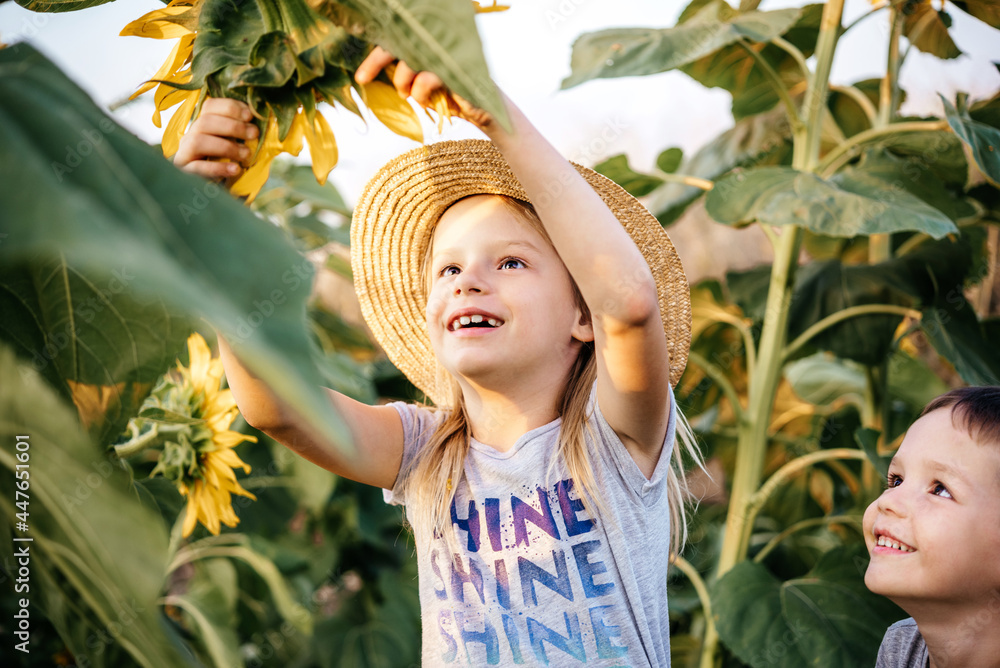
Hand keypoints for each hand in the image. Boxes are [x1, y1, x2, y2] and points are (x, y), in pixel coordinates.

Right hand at [173, 98, 258, 180]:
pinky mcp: (184, 172)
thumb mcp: (236, 147)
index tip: (250, 115)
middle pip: (205, 121)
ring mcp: (184, 154)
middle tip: (254, 134)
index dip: (229, 107)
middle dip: (233, 126)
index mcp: (202, 126)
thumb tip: (259, 125)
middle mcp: (190, 136)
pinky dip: (218, 167)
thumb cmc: (228, 167)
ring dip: (227, 146)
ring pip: (198, 141)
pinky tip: (235, 170)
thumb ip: (243, 135)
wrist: (214, 195)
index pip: (209, 106)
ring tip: (246, 154)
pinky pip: (197, 167)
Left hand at [354, 46, 494, 130]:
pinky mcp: (455, 66)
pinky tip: (423, 100)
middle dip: (376, 61)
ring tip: (407, 95)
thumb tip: (376, 81)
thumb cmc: (452, 98)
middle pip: (398, 44)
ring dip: (402, 81)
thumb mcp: (423, 89)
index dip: (375, 57)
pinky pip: (427, 75)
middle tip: (363, 79)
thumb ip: (405, 80)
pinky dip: (420, 90)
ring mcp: (445, 54)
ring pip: (410, 60)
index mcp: (425, 48)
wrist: (484, 111)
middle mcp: (434, 46)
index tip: (360, 77)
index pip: (396, 43)